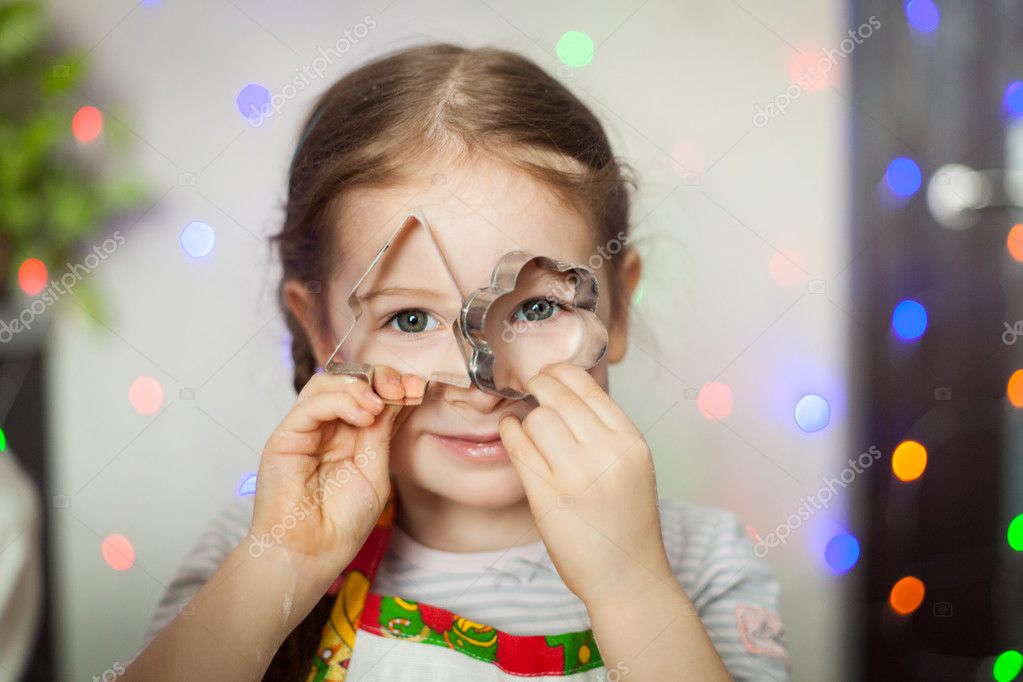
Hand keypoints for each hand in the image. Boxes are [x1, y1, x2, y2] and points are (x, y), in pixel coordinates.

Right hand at [248, 366, 424, 582]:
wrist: (313, 552)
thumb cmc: (341, 523)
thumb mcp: (375, 471)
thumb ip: (381, 433)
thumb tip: (395, 398)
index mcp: (350, 436)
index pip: (370, 395)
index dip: (393, 386)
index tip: (416, 388)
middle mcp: (327, 428)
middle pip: (348, 381)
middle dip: (379, 379)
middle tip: (400, 388)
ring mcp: (305, 430)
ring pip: (326, 383)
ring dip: (359, 385)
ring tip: (378, 404)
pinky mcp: (286, 436)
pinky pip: (312, 404)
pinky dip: (341, 401)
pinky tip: (363, 415)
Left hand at [498, 363, 673, 606]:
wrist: (626, 575)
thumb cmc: (626, 521)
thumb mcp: (633, 467)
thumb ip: (606, 432)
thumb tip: (566, 395)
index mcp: (630, 442)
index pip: (590, 388)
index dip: (561, 373)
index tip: (548, 372)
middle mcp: (606, 454)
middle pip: (559, 397)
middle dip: (539, 385)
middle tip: (529, 386)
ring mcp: (576, 476)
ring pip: (537, 419)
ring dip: (526, 416)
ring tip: (525, 422)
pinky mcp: (548, 498)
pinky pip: (519, 449)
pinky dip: (511, 434)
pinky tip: (512, 434)